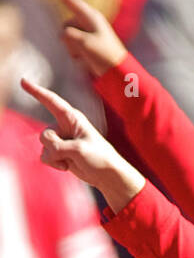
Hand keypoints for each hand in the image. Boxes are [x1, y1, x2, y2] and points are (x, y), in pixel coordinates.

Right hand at [20, 77, 143, 210]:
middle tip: (71, 153)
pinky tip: (66, 166)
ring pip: (44, 147)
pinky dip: (54, 163)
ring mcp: (61, 139)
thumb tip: (46, 152)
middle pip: (45, 134)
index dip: (36, 91)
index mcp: (72, 118)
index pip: (51, 101)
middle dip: (54, 147)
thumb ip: (58, 147)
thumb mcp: (79, 150)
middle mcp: (64, 126)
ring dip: (55, 157)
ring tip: (71, 161)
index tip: (23, 81)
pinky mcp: (59, 152)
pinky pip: (46, 156)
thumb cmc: (99, 158)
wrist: (106, 176)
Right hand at [51, 0, 126, 77]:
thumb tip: (63, 35)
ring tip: (87, 56)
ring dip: (73, 48)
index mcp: (91, 17)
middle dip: (69, 39)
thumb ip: (70, 35)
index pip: (72, 1)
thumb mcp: (85, 44)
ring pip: (68, 37)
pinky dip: (76, 53)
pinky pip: (73, 45)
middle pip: (66, 25)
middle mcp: (88, 22)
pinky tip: (86, 60)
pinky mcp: (88, 43)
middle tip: (85, 51)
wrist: (118, 72)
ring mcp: (88, 32)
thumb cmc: (105, 57)